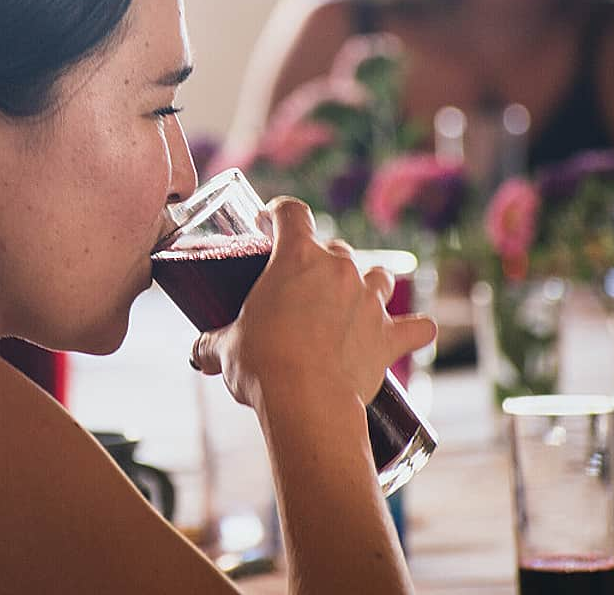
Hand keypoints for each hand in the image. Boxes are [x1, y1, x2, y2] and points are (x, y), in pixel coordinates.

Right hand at [190, 197, 434, 409]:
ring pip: (377, 276)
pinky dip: (414, 330)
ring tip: (351, 304)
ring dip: (366, 285)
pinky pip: (415, 327)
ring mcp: (368, 300)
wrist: (306, 401)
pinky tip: (414, 333)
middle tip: (301, 288)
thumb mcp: (225, 348)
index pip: (290, 213)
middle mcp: (338, 269)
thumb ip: (211, 343)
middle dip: (319, 263)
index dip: (278, 214)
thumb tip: (199, 353)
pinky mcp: (388, 336)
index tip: (268, 224)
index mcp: (295, 257)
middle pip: (334, 248)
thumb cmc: (262, 365)